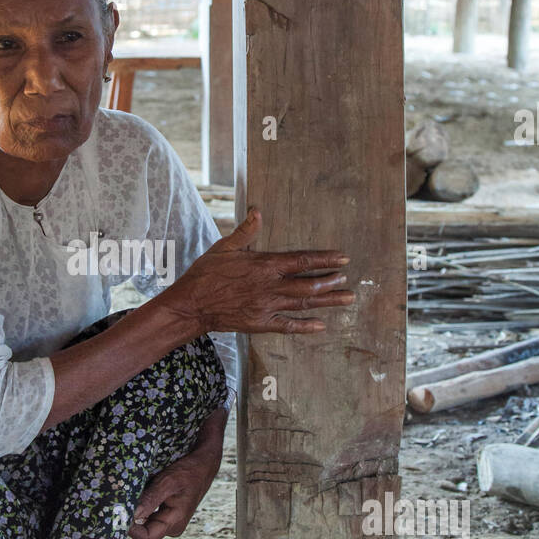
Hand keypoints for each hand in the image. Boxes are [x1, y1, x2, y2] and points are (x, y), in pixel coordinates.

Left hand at [129, 423, 223, 538]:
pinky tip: (139, 492)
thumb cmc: (188, 472)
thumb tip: (131, 516)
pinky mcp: (166, 513)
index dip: (130, 530)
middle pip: (142, 531)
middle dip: (130, 518)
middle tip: (120, 502)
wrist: (203, 464)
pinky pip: (147, 514)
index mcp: (174, 523)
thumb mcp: (168, 482)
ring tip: (130, 495)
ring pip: (143, 522)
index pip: (145, 538)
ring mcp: (168, 521)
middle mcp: (171, 526)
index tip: (119, 514)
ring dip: (134, 511)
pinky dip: (140, 505)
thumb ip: (150, 499)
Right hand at [161, 207, 354, 335]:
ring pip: (303, 304)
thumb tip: (258, 212)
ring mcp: (267, 307)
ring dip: (327, 301)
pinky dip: (305, 326)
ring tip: (347, 299)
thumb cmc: (205, 274)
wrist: (191, 305)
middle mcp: (270, 287)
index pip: (302, 261)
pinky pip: (288, 326)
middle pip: (308, 285)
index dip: (325, 260)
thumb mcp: (224, 248)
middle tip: (346, 281)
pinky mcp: (260, 323)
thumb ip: (245, 232)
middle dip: (330, 282)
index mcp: (264, 265)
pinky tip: (320, 326)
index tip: (343, 258)